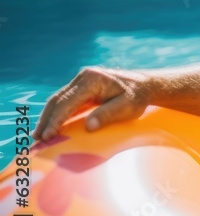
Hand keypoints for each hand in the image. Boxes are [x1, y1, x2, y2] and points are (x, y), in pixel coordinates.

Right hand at [34, 67, 151, 140]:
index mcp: (92, 80)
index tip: (48, 135)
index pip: (68, 102)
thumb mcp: (128, 107)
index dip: (56, 119)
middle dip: (46, 119)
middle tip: (37, 138)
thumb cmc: (138, 96)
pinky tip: (52, 126)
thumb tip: (89, 126)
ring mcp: (82, 81)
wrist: (146, 85)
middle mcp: (83, 77)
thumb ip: (108, 114)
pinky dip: (57, 114)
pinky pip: (66, 101)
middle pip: (58, 99)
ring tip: (39, 135)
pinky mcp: (83, 88)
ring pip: (59, 99)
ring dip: (48, 117)